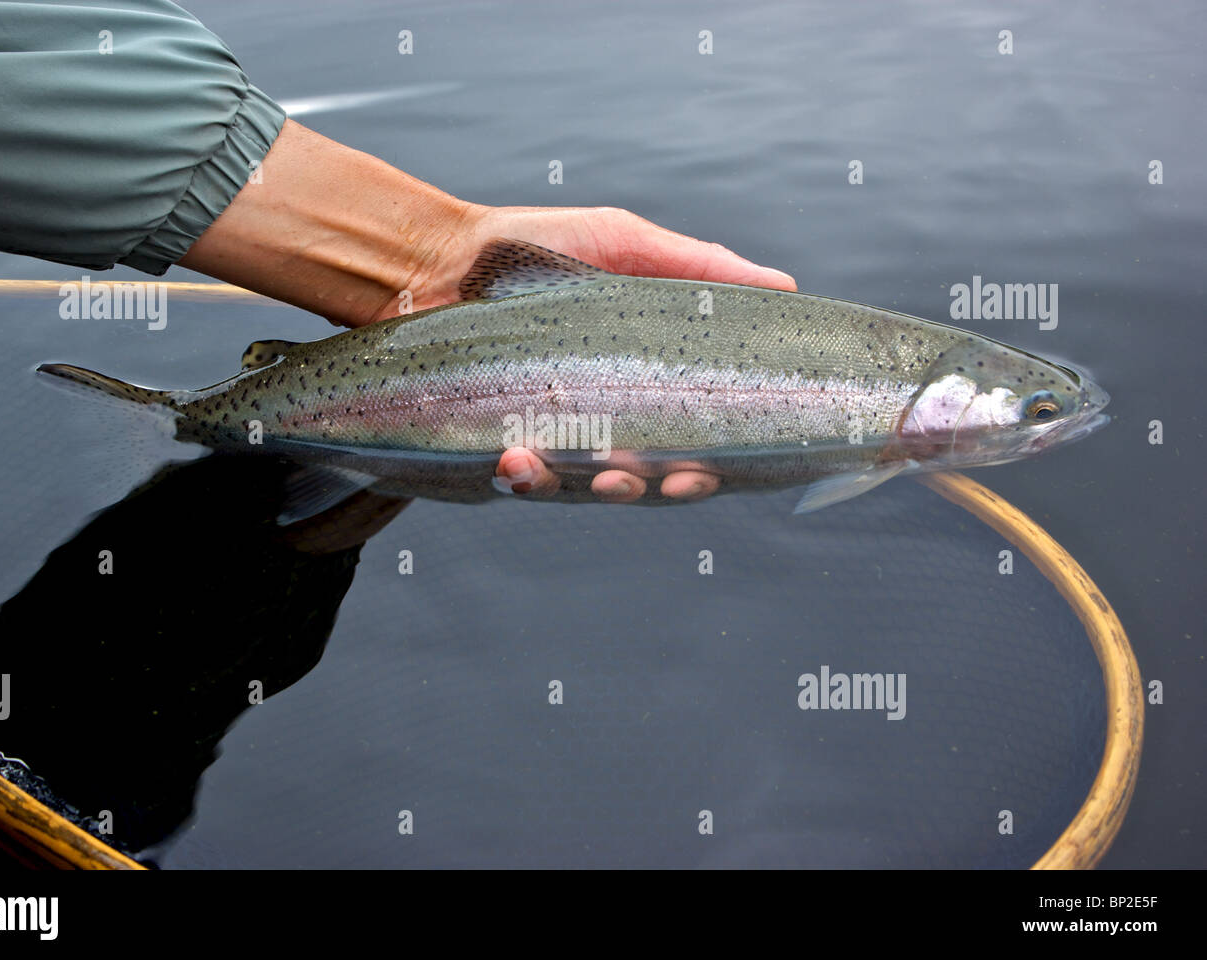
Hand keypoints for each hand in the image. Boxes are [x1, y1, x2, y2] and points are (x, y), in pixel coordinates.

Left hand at [460, 207, 795, 501]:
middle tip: (667, 481)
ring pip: (582, 491)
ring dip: (596, 491)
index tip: (711, 469)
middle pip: (644, 480)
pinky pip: (515, 480)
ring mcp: (544, 438)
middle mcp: (596, 421)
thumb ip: (699, 269)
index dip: (707, 466)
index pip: (688, 442)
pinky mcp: (491, 446)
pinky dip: (522, 477)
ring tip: (597, 474)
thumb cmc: (534, 247)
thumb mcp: (624, 244)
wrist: (439, 257)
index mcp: (638, 385)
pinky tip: (517, 460)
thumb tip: (784, 286)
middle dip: (660, 490)